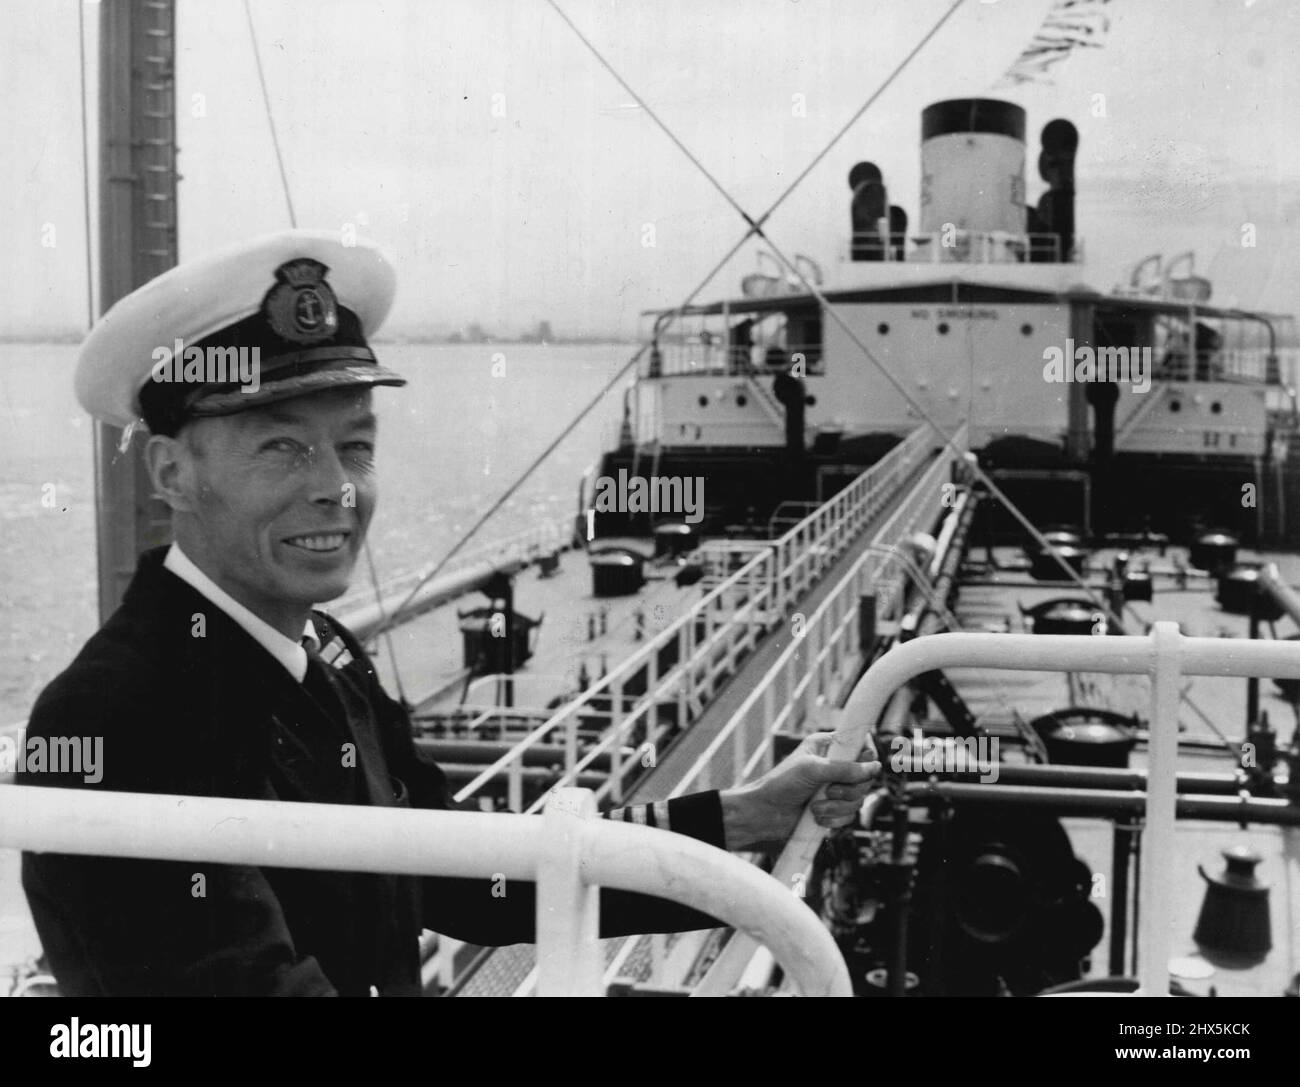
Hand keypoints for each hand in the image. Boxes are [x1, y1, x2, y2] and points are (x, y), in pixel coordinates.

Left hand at [718, 732, 880, 851]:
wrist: (764, 814)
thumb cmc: (781, 784)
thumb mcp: (812, 770)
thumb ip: (844, 768)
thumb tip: (874, 768)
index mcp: (828, 746)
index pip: (861, 744)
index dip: (867, 755)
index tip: (862, 764)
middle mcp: (835, 766)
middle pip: (866, 775)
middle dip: (848, 788)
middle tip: (829, 791)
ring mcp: (836, 789)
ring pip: (859, 798)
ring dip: (838, 807)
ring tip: (815, 807)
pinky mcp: (834, 809)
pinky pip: (851, 815)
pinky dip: (835, 819)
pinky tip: (817, 818)